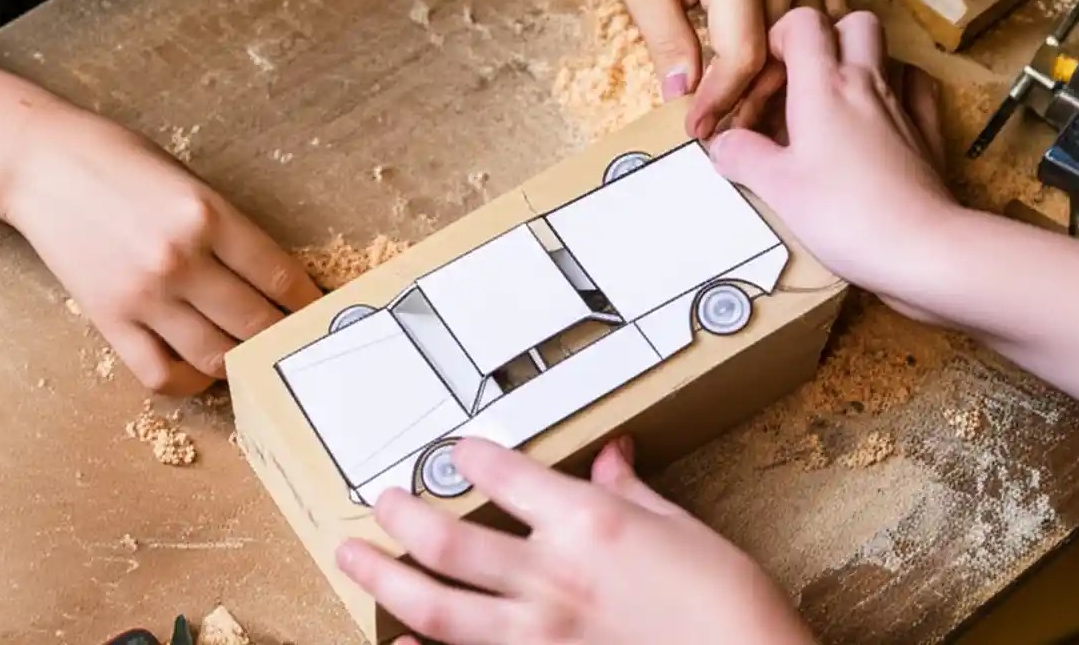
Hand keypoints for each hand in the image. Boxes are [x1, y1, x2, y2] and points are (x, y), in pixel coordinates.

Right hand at [5, 109, 319, 394]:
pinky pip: (160, 373)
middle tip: (297, 346)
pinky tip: (201, 369)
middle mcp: (180, 260)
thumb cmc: (121, 164)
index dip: (308, 304)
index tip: (320, 316)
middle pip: (255, 323)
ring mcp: (143, 296)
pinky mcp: (109, 320)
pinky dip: (189, 381)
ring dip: (241, 363)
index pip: (280, 277)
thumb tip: (277, 282)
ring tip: (254, 358)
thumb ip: (231, 232)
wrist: (40, 164)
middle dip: (283, 339)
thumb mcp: (192, 183)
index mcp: (208, 216)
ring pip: (214, 357)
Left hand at [336, 437, 813, 644]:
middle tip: (381, 501)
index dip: (469, 456)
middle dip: (401, 516)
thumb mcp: (680, 528)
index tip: (456, 453)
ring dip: (387, 579)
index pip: (502, 472)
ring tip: (353, 557)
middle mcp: (549, 576)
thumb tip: (611, 458)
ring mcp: (536, 634)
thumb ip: (631, 492)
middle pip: (447, 539)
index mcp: (586, 524)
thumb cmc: (724, 605)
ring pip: (437, 606)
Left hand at [604, 0, 848, 137]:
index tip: (698, 132)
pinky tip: (784, 82)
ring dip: (778, 87)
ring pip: (804, 48)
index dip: (720, 103)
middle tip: (721, 139)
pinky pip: (823, 19)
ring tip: (749, 121)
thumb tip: (683, 93)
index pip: (742, 59)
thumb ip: (665, 37)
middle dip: (748, 105)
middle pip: (779, 59)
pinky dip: (808, 54)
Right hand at [709, 9, 954, 320]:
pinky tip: (875, 115)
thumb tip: (722, 144)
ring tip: (829, 102)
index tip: (761, 78)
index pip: (802, 23)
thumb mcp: (776, 187)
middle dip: (821, 40)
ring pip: (884, 53)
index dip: (776, 39)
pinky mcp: (925, 135)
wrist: (920, 248)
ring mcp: (901, 107)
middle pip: (851, 23)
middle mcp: (866, 84)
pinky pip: (915, 90)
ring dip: (856, 63)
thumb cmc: (846, 215)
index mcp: (825, 87)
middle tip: (795, 82)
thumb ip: (742, 156)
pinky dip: (894, 90)